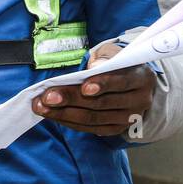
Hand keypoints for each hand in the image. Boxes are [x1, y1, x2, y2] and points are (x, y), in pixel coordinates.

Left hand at [31, 42, 155, 136]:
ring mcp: (128, 118)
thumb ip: (104, 58)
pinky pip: (89, 128)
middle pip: (101, 103)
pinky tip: (52, 114)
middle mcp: (139, 101)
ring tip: (41, 107)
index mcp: (141, 78)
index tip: (84, 87)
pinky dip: (68, 121)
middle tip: (47, 97)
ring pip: (92, 118)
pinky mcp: (116, 129)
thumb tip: (93, 68)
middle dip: (71, 99)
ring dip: (63, 113)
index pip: (121, 82)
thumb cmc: (117, 65)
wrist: (132, 83)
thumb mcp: (113, 54)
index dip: (102, 85)